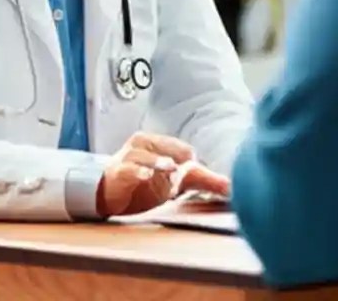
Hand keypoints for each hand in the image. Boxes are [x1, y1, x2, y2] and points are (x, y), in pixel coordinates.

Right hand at [95, 132, 230, 216]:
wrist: (106, 193)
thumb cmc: (141, 184)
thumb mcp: (173, 182)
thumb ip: (201, 181)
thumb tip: (231, 187)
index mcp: (158, 144)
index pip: (182, 149)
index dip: (192, 162)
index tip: (199, 173)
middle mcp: (143, 146)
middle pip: (166, 149)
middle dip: (178, 161)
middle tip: (190, 169)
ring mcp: (129, 158)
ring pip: (146, 156)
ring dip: (159, 163)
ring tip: (170, 168)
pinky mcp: (118, 173)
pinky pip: (129, 170)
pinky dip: (138, 172)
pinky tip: (146, 176)